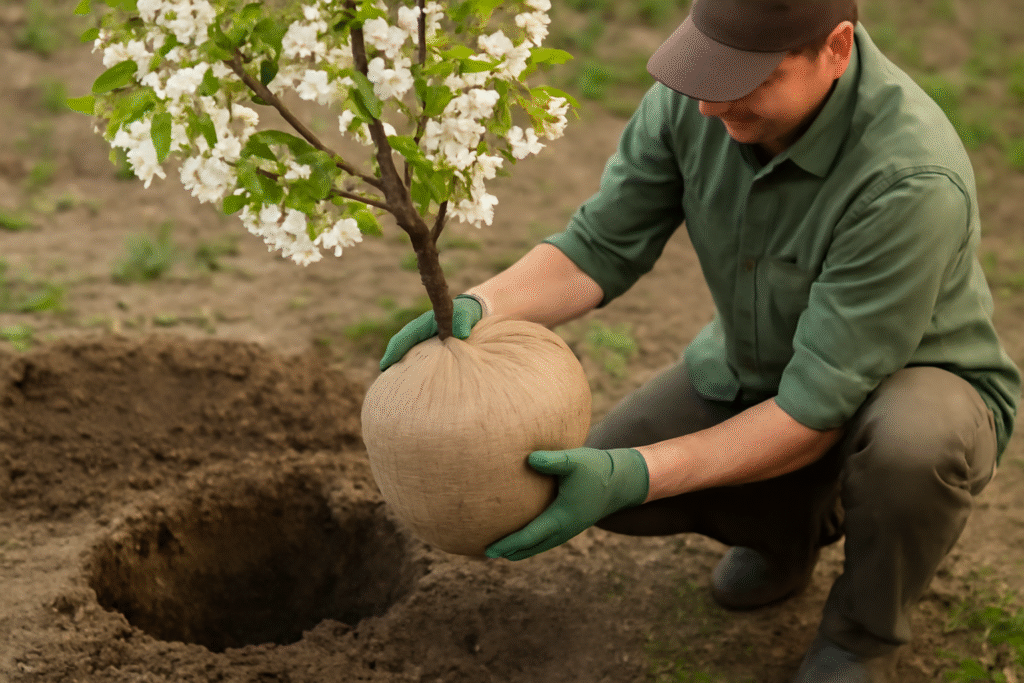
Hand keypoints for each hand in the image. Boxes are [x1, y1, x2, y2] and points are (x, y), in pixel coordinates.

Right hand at [379, 295, 482, 370]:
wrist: (470, 311)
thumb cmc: (465, 313)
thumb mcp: (465, 315)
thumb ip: (462, 322)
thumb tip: (462, 333)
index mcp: (423, 324)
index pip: (403, 338)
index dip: (393, 352)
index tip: (384, 366)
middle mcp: (419, 331)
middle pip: (400, 346)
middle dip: (391, 360)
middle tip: (384, 378)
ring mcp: (423, 338)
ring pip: (406, 350)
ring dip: (399, 363)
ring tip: (394, 381)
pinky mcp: (428, 344)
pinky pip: (415, 354)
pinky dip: (410, 363)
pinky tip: (411, 376)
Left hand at [485, 447, 648, 560]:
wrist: (623, 480)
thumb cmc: (596, 468)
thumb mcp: (574, 461)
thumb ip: (552, 461)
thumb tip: (528, 459)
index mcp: (562, 517)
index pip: (529, 536)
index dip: (508, 543)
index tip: (488, 550)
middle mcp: (565, 528)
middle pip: (531, 547)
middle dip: (509, 551)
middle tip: (484, 554)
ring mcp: (570, 528)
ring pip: (540, 545)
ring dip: (521, 549)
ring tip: (500, 551)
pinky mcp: (572, 523)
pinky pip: (548, 539)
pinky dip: (533, 543)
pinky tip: (524, 538)